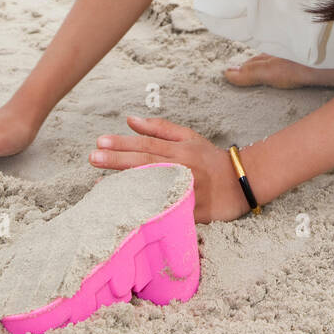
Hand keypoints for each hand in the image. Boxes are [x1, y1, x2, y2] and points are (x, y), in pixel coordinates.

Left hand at [88, 115, 250, 222]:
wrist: (241, 183)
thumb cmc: (209, 158)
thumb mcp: (188, 137)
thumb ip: (159, 128)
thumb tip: (131, 120)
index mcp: (180, 150)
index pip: (147, 145)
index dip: (123, 143)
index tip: (100, 141)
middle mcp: (181, 169)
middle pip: (146, 164)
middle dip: (117, 160)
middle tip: (93, 157)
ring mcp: (185, 191)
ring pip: (152, 188)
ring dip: (125, 186)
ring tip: (98, 185)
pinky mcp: (189, 212)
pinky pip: (163, 211)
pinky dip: (143, 210)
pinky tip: (124, 210)